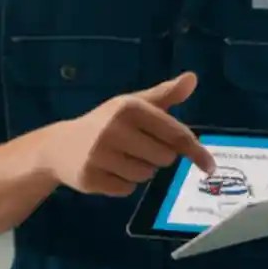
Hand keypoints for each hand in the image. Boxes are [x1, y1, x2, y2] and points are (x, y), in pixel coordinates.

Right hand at [44, 72, 216, 196]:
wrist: (59, 146)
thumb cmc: (104, 123)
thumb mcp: (132, 104)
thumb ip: (164, 95)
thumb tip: (193, 79)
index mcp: (129, 107)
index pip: (175, 134)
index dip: (196, 151)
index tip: (208, 165)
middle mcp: (114, 128)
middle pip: (164, 158)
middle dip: (157, 157)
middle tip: (136, 147)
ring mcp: (100, 154)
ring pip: (146, 175)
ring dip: (140, 171)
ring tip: (119, 158)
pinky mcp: (91, 178)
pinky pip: (126, 190)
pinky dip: (122, 184)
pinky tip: (108, 171)